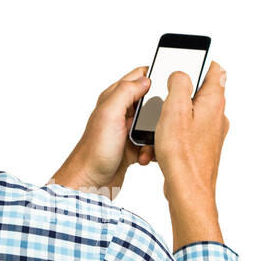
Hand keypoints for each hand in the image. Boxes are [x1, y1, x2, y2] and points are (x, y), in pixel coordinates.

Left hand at [50, 66, 154, 196]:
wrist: (89, 183)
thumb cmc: (94, 151)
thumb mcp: (109, 114)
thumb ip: (126, 92)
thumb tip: (146, 79)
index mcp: (114, 99)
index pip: (139, 77)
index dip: (155, 77)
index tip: (170, 85)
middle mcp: (120, 113)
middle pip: (151, 102)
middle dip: (161, 112)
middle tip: (164, 121)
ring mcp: (126, 131)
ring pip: (153, 125)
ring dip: (156, 135)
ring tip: (149, 144)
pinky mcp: (131, 148)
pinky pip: (150, 145)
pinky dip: (151, 152)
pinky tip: (144, 158)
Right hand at [155, 60, 227, 248]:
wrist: (188, 190)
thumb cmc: (182, 153)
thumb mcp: (176, 108)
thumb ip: (180, 83)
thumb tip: (181, 73)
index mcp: (213, 101)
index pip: (215, 70)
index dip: (200, 62)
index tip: (184, 62)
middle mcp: (216, 116)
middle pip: (198, 93)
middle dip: (177, 94)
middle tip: (162, 98)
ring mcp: (210, 133)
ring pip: (188, 115)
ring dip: (170, 118)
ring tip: (157, 128)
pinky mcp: (201, 148)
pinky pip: (183, 134)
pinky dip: (170, 136)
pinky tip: (158, 146)